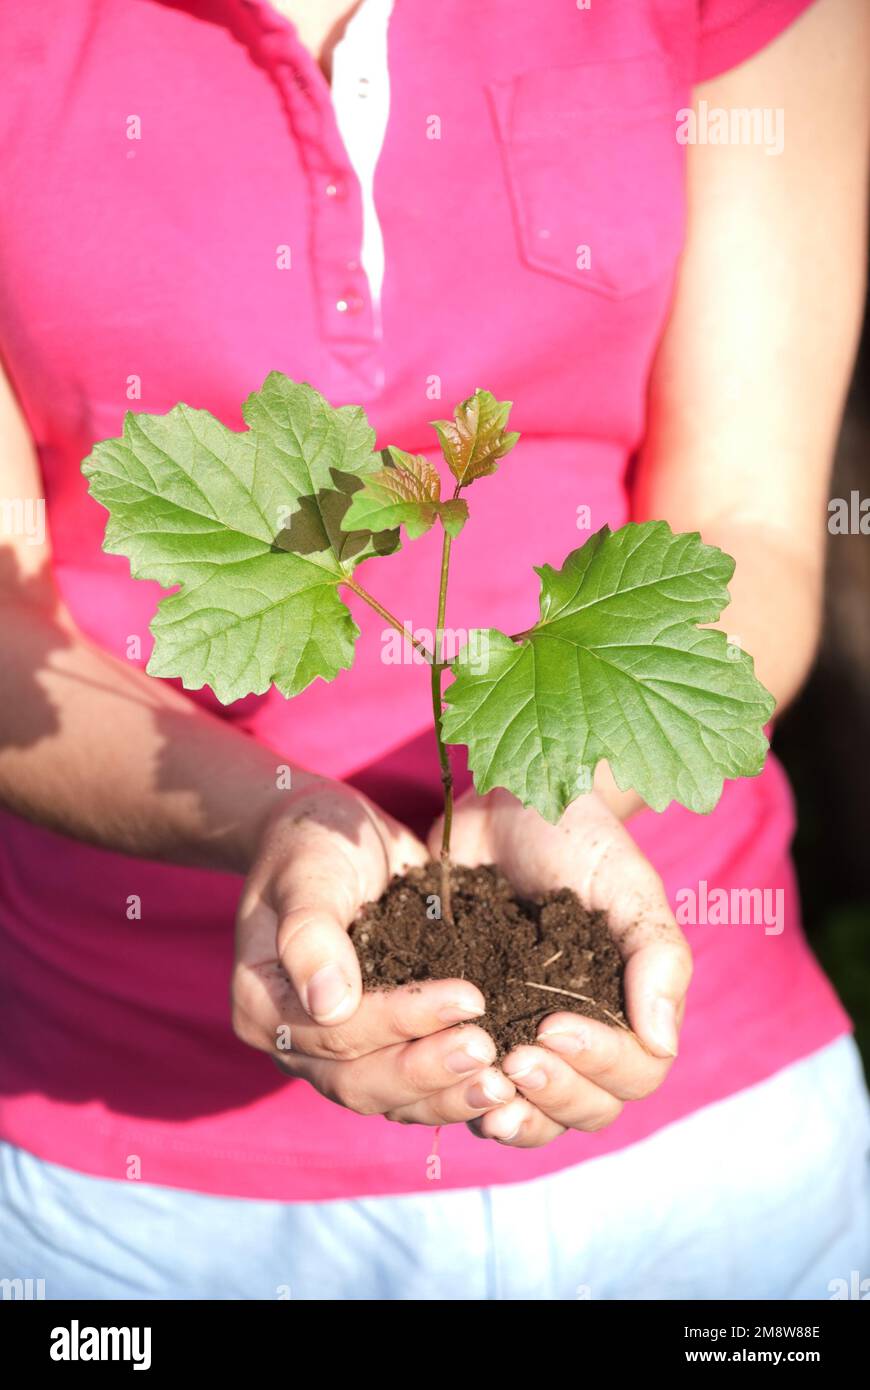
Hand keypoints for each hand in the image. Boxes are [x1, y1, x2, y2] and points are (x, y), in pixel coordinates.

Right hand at [232, 778, 515, 1124]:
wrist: (338, 837)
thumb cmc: (314, 844)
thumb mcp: (307, 871)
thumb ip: (310, 932)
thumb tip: (329, 1005)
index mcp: (263, 1006)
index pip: (335, 1032)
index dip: (400, 1021)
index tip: (467, 997)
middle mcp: (296, 1042)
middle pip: (359, 1081)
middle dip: (426, 1069)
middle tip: (488, 1050)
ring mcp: (337, 1054)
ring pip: (389, 1098)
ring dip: (445, 1094)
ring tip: (502, 1082)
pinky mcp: (380, 1049)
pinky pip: (412, 1088)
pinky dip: (453, 1089)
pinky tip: (503, 1084)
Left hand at [429, 788, 691, 1147]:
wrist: (505, 801)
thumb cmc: (578, 838)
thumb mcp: (626, 884)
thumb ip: (655, 955)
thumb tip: (662, 1040)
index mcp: (629, 1007)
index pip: (635, 1072)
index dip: (600, 1063)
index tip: (554, 1025)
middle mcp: (582, 1035)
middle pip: (588, 1109)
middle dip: (556, 1093)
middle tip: (515, 1057)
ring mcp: (525, 1038)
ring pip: (535, 1116)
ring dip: (516, 1116)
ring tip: (486, 1095)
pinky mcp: (471, 1030)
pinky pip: (473, 1091)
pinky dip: (465, 1099)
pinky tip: (444, 1082)